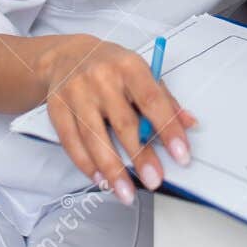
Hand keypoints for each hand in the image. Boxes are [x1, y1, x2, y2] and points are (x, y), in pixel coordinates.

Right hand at [35, 34, 197, 203]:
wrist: (67, 55)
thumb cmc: (110, 66)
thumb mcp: (141, 72)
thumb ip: (165, 99)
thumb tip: (188, 124)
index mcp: (128, 66)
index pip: (152, 100)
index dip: (168, 129)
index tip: (181, 155)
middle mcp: (101, 78)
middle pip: (123, 123)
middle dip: (140, 156)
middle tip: (154, 180)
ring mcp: (76, 93)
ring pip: (94, 137)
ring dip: (112, 169)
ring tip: (127, 191)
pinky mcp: (57, 108)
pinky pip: (71, 142)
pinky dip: (86, 164)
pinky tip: (101, 179)